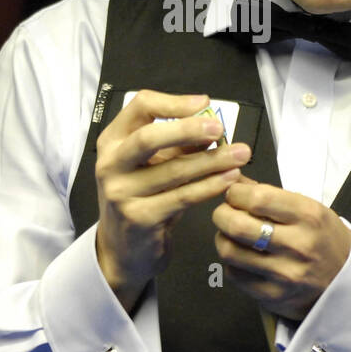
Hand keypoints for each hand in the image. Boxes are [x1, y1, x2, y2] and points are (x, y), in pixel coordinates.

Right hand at [94, 91, 251, 311]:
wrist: (123, 249)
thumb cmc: (142, 197)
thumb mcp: (154, 165)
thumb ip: (178, 144)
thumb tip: (211, 122)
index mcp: (112, 141)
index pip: (139, 106)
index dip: (174, 102)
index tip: (204, 103)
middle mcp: (110, 165)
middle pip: (148, 137)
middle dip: (188, 129)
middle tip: (219, 128)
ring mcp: (121, 193)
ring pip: (173, 170)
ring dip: (212, 161)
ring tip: (240, 154)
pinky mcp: (139, 219)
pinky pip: (182, 197)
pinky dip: (209, 186)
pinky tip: (228, 178)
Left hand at [211, 173, 350, 320]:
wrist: (346, 280)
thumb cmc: (322, 237)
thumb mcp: (308, 208)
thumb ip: (270, 195)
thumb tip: (234, 181)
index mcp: (308, 216)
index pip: (258, 198)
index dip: (235, 193)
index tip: (234, 194)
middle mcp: (298, 245)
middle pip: (238, 226)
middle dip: (222, 214)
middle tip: (224, 213)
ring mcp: (285, 274)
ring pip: (230, 252)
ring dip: (222, 238)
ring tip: (230, 235)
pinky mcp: (274, 296)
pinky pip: (235, 275)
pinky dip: (231, 262)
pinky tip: (240, 256)